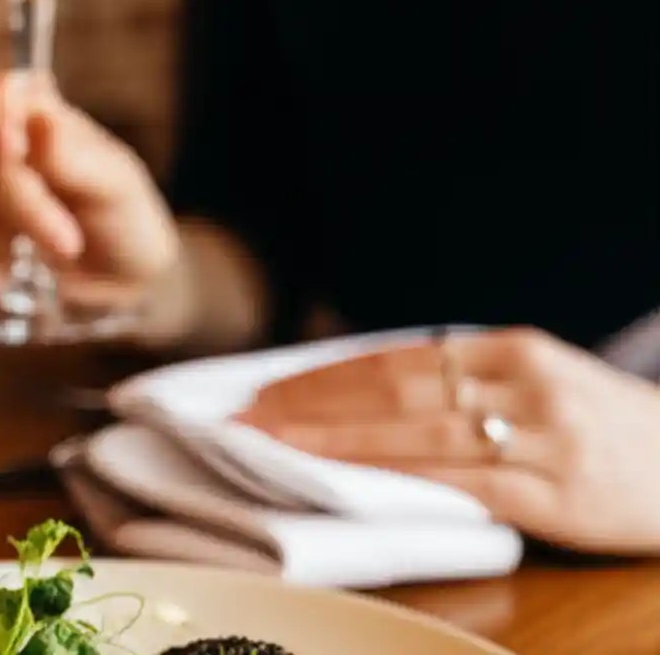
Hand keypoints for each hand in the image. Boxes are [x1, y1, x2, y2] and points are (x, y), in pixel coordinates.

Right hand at [0, 73, 179, 308]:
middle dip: (24, 209)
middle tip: (70, 244)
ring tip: (49, 262)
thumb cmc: (121, 220)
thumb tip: (40, 127)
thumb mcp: (116, 189)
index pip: (3, 91)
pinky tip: (5, 285)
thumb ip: (78, 159)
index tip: (14, 151)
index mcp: (37, 117)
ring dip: (6, 246)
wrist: (118, 283)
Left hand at [241, 328, 659, 554]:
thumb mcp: (532, 381)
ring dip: (339, 443)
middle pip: (395, 392)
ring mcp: (540, 437)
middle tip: (248, 420)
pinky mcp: (555, 492)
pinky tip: (354, 483)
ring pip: (418, 436)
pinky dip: (401, 480)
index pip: (395, 360)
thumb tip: (357, 392)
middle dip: (312, 407)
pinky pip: (462, 484)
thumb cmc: (593, 425)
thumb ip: (457, 382)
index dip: (325, 377)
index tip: (267, 392)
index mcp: (508, 349)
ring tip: (279, 449)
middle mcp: (521, 383)